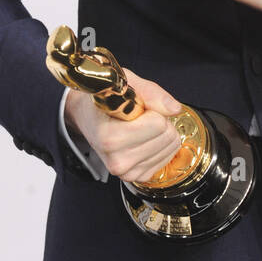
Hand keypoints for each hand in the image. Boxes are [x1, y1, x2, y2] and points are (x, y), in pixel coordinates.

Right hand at [64, 69, 183, 181]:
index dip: (152, 108)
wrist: (87, 116)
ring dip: (159, 132)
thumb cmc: (105, 99)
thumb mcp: (126, 84)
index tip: (135, 107)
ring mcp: (127, 172)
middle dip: (158, 120)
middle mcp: (117, 160)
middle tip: (137, 117)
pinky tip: (142, 139)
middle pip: (167, 136)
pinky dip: (159, 145)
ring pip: (170, 147)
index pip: (158, 123)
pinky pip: (168, 157)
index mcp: (110, 138)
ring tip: (138, 126)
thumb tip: (174, 109)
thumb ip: (151, 93)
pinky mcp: (137, 177)